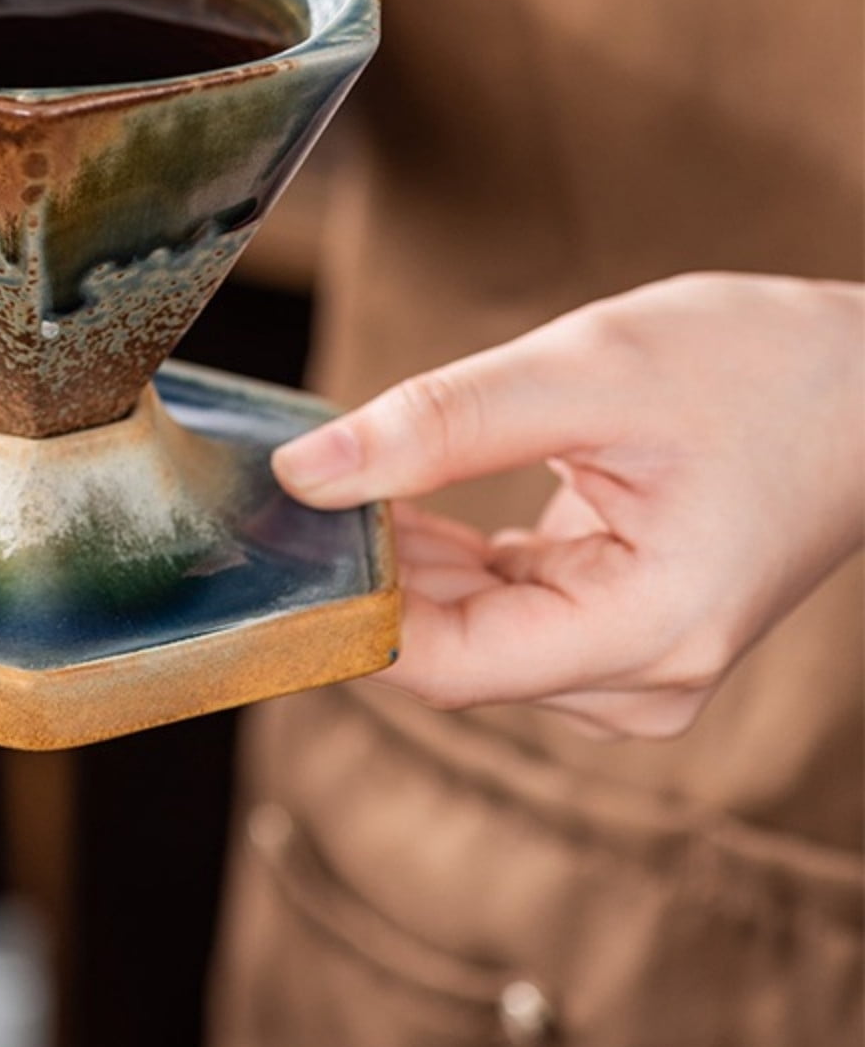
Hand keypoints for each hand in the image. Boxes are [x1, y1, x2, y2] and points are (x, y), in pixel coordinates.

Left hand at [272, 274, 864, 737]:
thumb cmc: (765, 368)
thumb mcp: (588, 372)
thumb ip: (442, 423)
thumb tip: (308, 472)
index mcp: (647, 634)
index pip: (443, 667)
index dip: (350, 605)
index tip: (281, 531)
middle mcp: (642, 677)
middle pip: (449, 655)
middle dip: (368, 576)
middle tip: (293, 491)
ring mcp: (635, 660)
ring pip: (468, 635)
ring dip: (404, 565)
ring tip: (346, 483)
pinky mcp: (621, 625)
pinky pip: (504, 610)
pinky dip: (449, 562)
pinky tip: (406, 502)